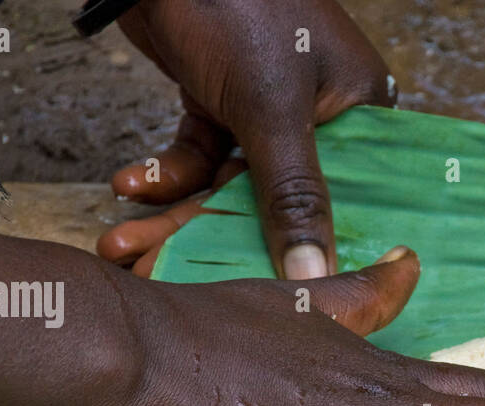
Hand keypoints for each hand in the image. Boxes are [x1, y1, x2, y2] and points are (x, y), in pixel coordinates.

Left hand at [103, 0, 395, 278]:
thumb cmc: (237, 6)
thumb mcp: (270, 110)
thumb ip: (293, 196)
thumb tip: (313, 275)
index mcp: (359, 111)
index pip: (348, 199)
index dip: (310, 249)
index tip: (274, 297)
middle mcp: (319, 117)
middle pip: (277, 202)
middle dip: (212, 236)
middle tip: (164, 271)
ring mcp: (266, 112)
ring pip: (228, 187)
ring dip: (174, 214)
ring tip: (125, 242)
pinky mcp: (219, 104)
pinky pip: (198, 159)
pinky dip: (165, 175)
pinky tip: (130, 182)